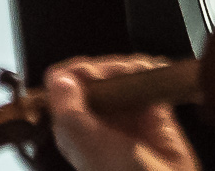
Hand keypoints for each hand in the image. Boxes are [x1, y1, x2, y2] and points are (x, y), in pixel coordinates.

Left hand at [41, 55, 194, 170]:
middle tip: (122, 75)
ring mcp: (124, 115)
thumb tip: (59, 79)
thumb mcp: (90, 147)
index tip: (93, 74)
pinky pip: (148, 83)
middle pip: (94, 75)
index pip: (63, 85)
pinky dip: (151, 72)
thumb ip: (70, 112)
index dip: (75, 72)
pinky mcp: (152, 113)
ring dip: (132, 68)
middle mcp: (97, 119)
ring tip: (143, 72)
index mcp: (74, 127)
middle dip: (109, 68)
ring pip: (121, 75)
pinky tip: (155, 70)